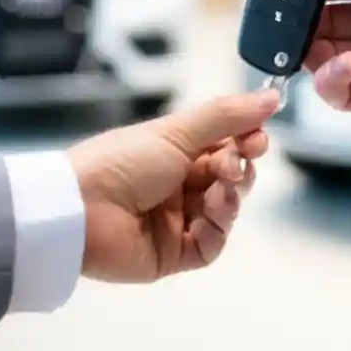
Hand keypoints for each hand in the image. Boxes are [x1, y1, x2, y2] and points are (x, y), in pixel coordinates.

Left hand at [67, 90, 279, 282]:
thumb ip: (227, 115)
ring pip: (224, 210)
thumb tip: (272, 96)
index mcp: (172, 152)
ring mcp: (175, 220)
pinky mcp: (173, 254)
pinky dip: (218, 229)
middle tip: (236, 164)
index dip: (245, 141)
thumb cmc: (121, 161)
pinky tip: (212, 213)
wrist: (78, 210)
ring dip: (231, 197)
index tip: (259, 137)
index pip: (224, 145)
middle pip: (229, 178)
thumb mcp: (176, 131)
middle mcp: (176, 185)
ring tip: (222, 189)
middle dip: (239, 168)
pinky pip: (210, 245)